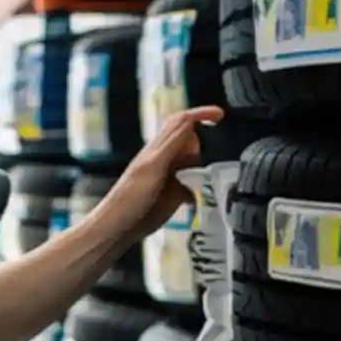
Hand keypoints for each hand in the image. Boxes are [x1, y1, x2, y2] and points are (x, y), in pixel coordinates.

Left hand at [102, 106, 223, 237]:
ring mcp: (171, 176)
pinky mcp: (175, 194)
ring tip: (213, 177)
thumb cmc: (130, 197)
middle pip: (193, 140)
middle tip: (212, 158)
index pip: (182, 121)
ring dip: (207, 165)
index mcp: (159, 147)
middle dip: (208, 143)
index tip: (221, 114)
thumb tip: (190, 121)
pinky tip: (206, 196)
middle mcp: (166, 158)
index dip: (201, 114)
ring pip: (196, 162)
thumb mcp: (153, 167)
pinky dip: (204, 187)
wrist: (119, 227)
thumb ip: (172, 145)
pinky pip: (196, 184)